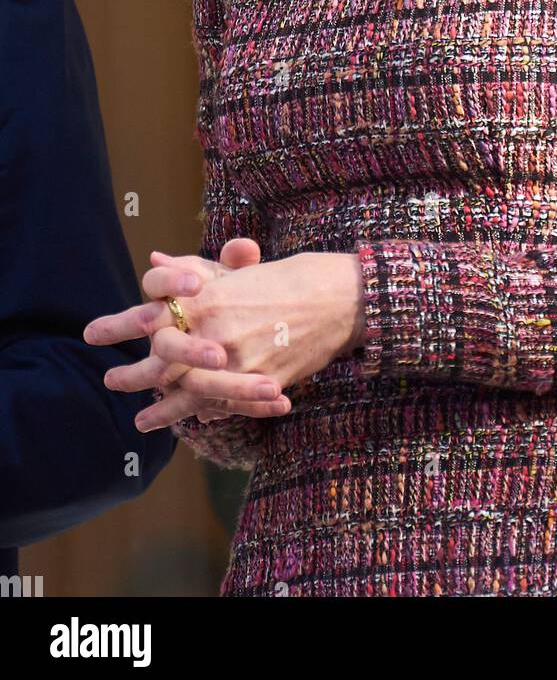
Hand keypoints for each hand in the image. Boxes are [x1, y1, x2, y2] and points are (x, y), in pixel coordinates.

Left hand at [83, 239, 292, 427]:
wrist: (342, 299)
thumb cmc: (290, 277)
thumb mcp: (239, 270)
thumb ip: (194, 268)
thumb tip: (154, 258)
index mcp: (208, 297)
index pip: (150, 315)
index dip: (118, 326)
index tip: (92, 334)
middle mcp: (216, 331)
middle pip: (161, 363)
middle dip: (132, 376)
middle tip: (111, 381)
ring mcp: (238, 362)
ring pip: (187, 393)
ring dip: (162, 409)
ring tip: (140, 421)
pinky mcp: (261, 383)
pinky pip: (223, 406)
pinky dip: (205, 414)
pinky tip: (193, 420)